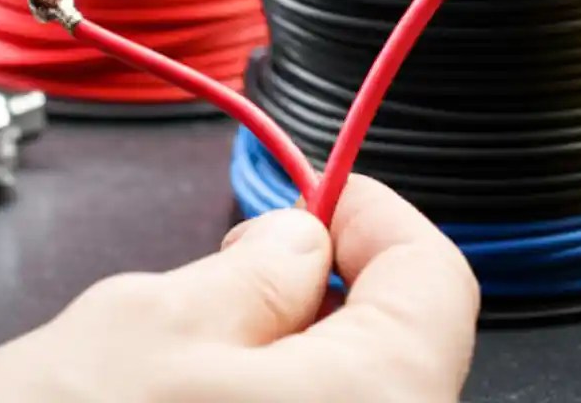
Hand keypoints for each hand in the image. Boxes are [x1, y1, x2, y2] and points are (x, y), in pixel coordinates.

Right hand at [0, 176, 480, 402]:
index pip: (433, 281)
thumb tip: (297, 243)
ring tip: (187, 354)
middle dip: (319, 289)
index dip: (374, 218)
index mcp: (378, 402)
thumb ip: (251, 272)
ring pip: (340, 397)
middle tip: (242, 264)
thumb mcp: (146, 325)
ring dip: (280, 357)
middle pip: (392, 346)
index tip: (322, 198)